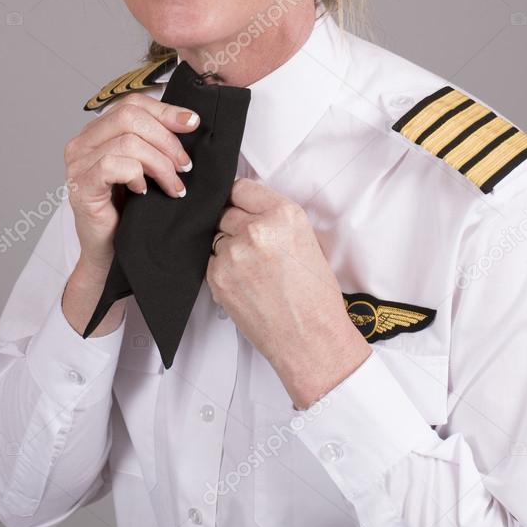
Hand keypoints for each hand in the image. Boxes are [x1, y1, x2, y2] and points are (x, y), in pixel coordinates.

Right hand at [64, 96, 198, 269]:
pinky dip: (137, 175)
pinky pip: (114, 165)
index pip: (131, 103)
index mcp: (97, 132)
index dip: (165, 110)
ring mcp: (78, 164)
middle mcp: (82, 143)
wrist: (110, 253)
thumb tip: (189, 120)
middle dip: (167, 140)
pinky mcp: (81, 186)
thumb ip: (156, 142)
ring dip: (160, 165)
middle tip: (184, 166)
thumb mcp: (147, 167)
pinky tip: (143, 191)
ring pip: (128, 142)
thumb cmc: (128, 211)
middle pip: (130, 116)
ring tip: (173, 186)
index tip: (193, 124)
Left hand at [206, 178, 372, 407]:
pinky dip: (222, 270)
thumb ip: (278, 220)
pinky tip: (244, 284)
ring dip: (227, 248)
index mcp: (284, 215)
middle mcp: (257, 229)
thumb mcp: (309, 242)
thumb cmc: (315, 298)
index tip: (238, 205)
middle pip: (226, 212)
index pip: (242, 188)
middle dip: (234, 225)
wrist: (310, 339)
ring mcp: (233, 254)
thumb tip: (251, 210)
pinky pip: (210, 262)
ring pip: (216, 237)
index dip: (240, 199)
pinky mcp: (218, 277)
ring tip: (251, 270)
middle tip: (251, 246)